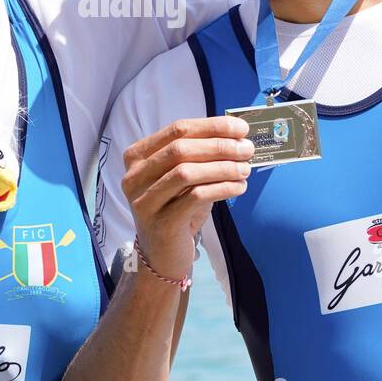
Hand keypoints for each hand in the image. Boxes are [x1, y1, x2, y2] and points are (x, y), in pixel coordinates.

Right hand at [121, 116, 252, 279]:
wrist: (163, 254)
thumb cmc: (176, 209)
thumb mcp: (184, 177)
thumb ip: (200, 155)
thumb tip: (237, 136)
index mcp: (137, 156)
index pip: (177, 130)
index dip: (212, 126)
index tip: (240, 128)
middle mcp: (134, 176)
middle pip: (181, 149)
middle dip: (220, 146)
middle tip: (247, 149)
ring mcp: (144, 200)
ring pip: (186, 172)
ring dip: (222, 167)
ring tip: (245, 169)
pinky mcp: (160, 222)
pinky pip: (195, 197)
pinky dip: (221, 188)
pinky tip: (238, 187)